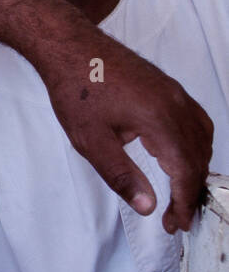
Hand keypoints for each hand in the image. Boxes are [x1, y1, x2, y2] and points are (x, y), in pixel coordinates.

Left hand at [41, 33, 212, 233]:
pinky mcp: (168, 87)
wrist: (70, 47)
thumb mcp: (91, 141)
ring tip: (180, 193)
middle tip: (175, 218)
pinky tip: (181, 156)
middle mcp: (176, 105)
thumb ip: (121, 175)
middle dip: (190, 191)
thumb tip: (147, 206)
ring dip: (195, 168)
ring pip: (202, 138)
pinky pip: (196, 120)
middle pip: (198, 157)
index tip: (175, 224)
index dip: (183, 202)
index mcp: (160, 120)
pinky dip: (196, 144)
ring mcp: (175, 93)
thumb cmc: (77, 90)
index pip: (186, 171)